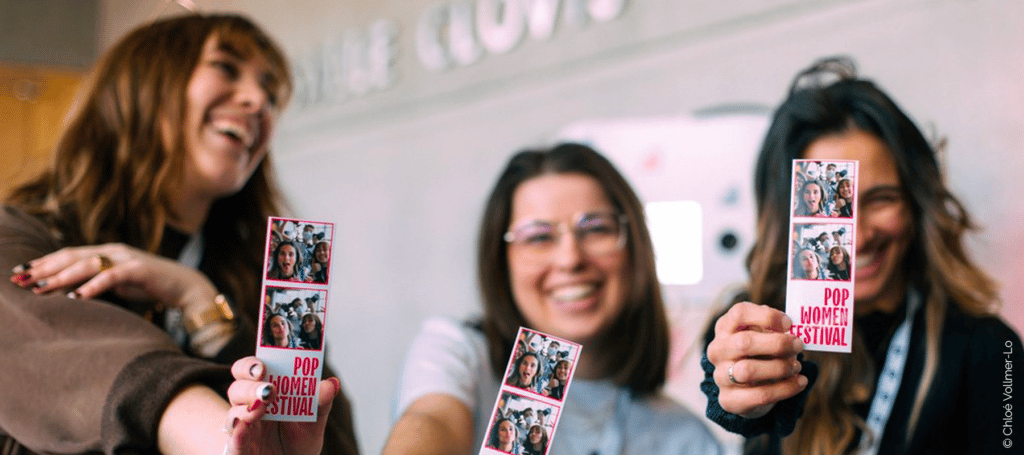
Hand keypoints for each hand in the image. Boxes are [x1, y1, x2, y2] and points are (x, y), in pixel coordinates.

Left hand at [9, 243, 215, 308]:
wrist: (187, 287)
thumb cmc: (151, 287)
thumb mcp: (117, 284)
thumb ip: (95, 283)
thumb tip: (66, 293)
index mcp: (106, 253)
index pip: (67, 255)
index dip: (42, 263)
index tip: (19, 273)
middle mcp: (113, 251)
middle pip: (71, 257)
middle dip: (44, 268)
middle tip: (20, 279)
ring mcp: (126, 259)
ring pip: (87, 264)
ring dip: (61, 277)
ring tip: (41, 288)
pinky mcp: (140, 270)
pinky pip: (111, 276)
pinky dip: (93, 286)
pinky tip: (77, 297)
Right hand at [226, 357, 338, 454]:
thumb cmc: (299, 440)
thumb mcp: (314, 422)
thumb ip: (321, 403)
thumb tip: (332, 383)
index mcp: (266, 393)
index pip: (251, 370)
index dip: (252, 364)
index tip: (263, 365)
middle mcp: (249, 406)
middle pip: (238, 387)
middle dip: (250, 385)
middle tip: (268, 388)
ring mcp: (243, 428)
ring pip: (234, 412)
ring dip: (247, 407)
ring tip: (261, 406)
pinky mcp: (240, 449)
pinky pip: (233, 440)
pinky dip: (238, 433)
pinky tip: (244, 426)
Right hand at [705, 302, 806, 417]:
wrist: (748, 389)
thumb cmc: (760, 353)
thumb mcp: (764, 335)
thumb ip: (774, 330)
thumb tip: (791, 331)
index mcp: (725, 328)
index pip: (739, 313)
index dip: (766, 316)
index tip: (789, 324)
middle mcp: (717, 350)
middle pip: (743, 342)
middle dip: (778, 344)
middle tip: (798, 345)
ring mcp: (720, 376)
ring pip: (748, 370)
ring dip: (779, 367)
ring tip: (796, 366)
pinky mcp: (729, 400)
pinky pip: (760, 395)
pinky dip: (786, 388)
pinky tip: (800, 382)